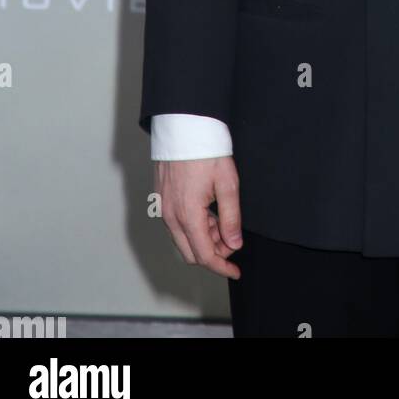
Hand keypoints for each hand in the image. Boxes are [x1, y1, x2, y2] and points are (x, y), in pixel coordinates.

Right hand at [156, 156, 242, 279]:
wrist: (185, 127)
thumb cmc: (207, 151)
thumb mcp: (227, 184)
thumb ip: (231, 217)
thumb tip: (234, 244)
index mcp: (188, 215)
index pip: (204, 255)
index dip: (222, 267)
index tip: (236, 271)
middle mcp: (171, 217)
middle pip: (191, 253)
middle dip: (214, 253)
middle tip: (232, 239)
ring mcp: (163, 209)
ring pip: (183, 240)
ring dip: (204, 239)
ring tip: (222, 219)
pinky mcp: (162, 200)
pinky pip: (177, 226)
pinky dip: (194, 227)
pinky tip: (209, 212)